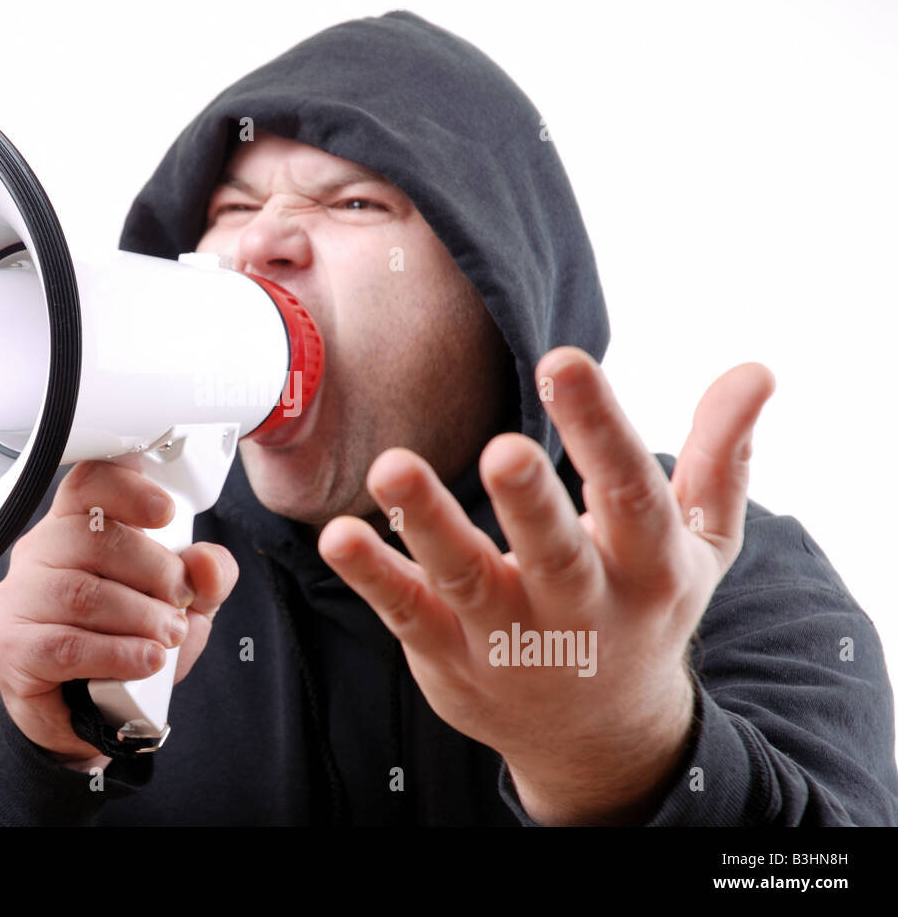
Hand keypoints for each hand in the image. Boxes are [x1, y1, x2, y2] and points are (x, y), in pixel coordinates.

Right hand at [0, 460, 238, 768]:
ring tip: (166, 637)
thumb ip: (207, 578)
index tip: (165, 512)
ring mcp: (19, 599)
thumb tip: (205, 562)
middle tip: (179, 603)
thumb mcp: (184, 606)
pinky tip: (145, 661)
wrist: (87, 713)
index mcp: (76, 526)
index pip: (89, 484)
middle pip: (92, 536)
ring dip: (140, 617)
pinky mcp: (11, 647)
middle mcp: (40, 554)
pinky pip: (66, 644)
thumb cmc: (127, 645)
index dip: (127, 490)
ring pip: (82, 593)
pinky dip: (117, 654)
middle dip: (154, 570)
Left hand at [317, 346, 774, 823]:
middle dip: (531, 502)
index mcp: (648, 569)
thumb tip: (756, 370)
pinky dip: (374, 576)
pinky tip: (340, 533)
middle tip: (505, 447)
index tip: (564, 360)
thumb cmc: (643, 610)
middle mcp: (582, 608)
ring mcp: (512, 640)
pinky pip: (408, 614)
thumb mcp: (698, 545)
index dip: (601, 429)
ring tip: (392, 469)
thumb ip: (720, 457)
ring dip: (430, 526)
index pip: (632, 495)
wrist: (600, 736)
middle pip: (555, 553)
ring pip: (468, 581)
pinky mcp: (450, 658)